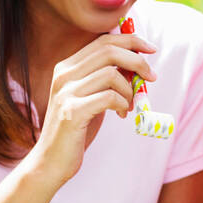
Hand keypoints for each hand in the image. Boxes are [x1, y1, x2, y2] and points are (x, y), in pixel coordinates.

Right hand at [27, 32, 156, 185]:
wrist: (51, 161)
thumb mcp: (89, 97)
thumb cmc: (76, 129)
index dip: (131, 40)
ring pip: (111, 74)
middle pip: (109, 51)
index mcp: (67, 67)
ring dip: (129, 90)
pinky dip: (122, 104)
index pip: (103, 40)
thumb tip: (137, 65)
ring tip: (129, 106)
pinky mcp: (73, 112)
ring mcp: (66, 92)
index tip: (151, 49)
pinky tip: (121, 115)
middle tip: (152, 77)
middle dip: (137, 61)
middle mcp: (64, 75)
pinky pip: (109, 98)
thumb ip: (105, 79)